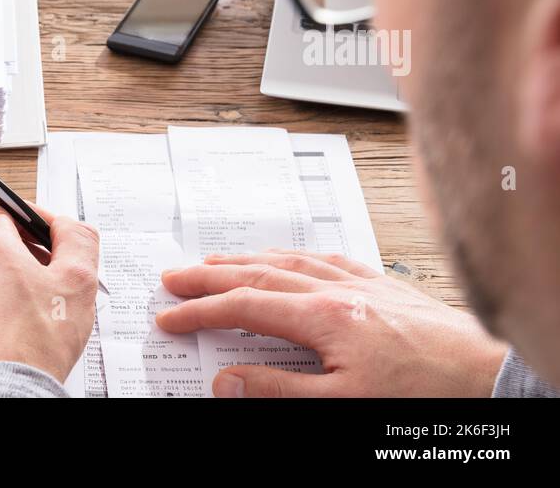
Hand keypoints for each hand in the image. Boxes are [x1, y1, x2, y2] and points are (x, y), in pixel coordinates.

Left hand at [0, 195, 100, 380]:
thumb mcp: (77, 281)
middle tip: (54, 271)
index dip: (27, 211)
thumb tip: (68, 227)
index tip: (49, 230)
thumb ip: (78, 240)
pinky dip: (2, 307)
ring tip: (43, 305)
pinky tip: (25, 327)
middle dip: (27, 251)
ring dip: (16, 281)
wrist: (3, 392)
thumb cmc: (34, 343)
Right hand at [156, 249, 508, 396]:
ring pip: (291, 260)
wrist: (489, 378)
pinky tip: (290, 257)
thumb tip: (227, 381)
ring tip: (216, 261)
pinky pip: (329, 258)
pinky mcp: (386, 287)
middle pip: (258, 274)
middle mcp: (340, 290)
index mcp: (324, 317)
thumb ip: (278, 391)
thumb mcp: (342, 404)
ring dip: (246, 260)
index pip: (244, 307)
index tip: (170, 316)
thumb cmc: (425, 393)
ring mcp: (364, 283)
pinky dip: (296, 255)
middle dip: (209, 276)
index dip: (200, 311)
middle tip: (175, 278)